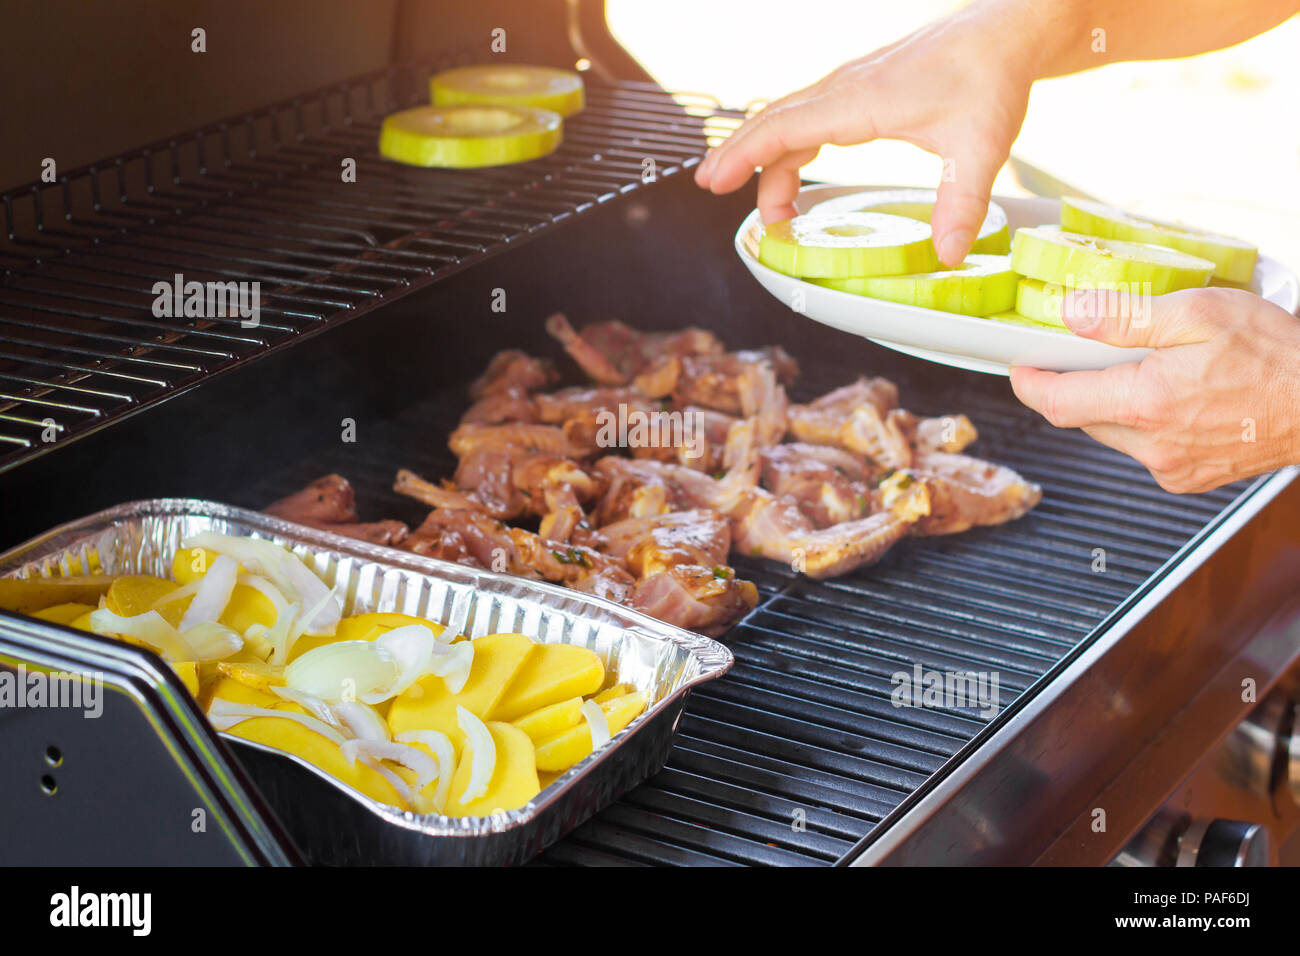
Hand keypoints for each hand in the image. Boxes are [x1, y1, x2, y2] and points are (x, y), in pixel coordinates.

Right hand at [693, 5, 1035, 264]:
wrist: (1007, 31)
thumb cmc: (991, 77)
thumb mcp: (981, 146)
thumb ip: (961, 204)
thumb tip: (948, 256)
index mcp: (862, 100)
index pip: (786, 127)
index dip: (745, 154)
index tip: (715, 180)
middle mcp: (847, 89)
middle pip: (774, 121)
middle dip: (738, 155)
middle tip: (710, 188)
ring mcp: (852, 86)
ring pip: (790, 119)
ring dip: (765, 157)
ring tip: (760, 206)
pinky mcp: (863, 90)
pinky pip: (810, 116)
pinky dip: (790, 145)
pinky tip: (790, 170)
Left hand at [1010, 287, 1299, 492]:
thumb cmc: (1278, 355)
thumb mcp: (1201, 313)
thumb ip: (1128, 316)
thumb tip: (1073, 314)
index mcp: (1147, 404)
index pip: (1058, 404)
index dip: (1030, 384)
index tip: (1020, 367)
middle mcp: (1153, 445)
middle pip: (1083, 417)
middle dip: (1079, 385)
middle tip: (1092, 351)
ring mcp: (1170, 467)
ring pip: (1114, 433)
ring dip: (1116, 403)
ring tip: (1152, 370)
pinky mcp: (1188, 478)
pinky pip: (1145, 449)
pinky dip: (1147, 423)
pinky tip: (1180, 398)